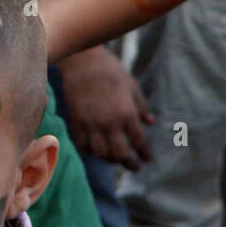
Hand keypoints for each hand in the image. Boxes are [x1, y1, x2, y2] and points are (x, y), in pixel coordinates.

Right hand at [57, 44, 154, 169]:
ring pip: (99, 152)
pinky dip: (88, 149)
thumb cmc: (110, 70)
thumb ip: (141, 106)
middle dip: (127, 163)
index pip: (139, 142)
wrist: (82, 60)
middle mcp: (109, 122)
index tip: (147, 159)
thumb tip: (150, 122)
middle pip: (119, 154)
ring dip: (108, 159)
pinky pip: (81, 142)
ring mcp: (90, 122)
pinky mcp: (75, 119)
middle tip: (133, 166)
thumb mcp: (132, 86)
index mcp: (126, 113)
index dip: (144, 153)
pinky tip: (94, 148)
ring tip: (113, 158)